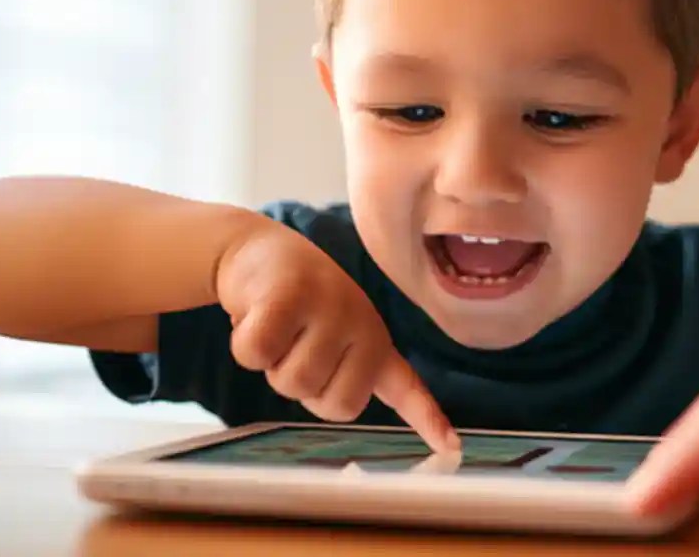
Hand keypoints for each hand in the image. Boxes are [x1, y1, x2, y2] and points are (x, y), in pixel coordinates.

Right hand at [216, 223, 458, 452]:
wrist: (260, 251)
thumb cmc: (296, 310)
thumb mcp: (332, 339)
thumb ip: (342, 374)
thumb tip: (342, 406)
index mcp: (376, 343)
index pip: (406, 387)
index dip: (427, 419)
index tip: (453, 447)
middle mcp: (362, 324)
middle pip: (333, 405)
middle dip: (303, 389)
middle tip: (295, 349)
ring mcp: (329, 307)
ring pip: (291, 382)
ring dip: (271, 365)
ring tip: (278, 328)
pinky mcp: (288, 295)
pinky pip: (257, 353)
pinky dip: (244, 343)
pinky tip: (253, 314)